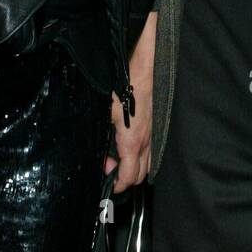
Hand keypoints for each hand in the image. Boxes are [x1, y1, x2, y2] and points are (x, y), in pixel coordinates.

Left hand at [107, 10, 155, 192]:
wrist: (147, 66)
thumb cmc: (126, 85)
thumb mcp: (105, 109)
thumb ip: (99, 132)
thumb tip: (93, 149)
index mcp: (133, 142)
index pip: (128, 177)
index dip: (116, 185)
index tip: (106, 182)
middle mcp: (147, 142)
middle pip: (140, 175)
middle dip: (125, 177)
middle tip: (109, 167)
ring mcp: (155, 133)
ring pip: (149, 162)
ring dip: (134, 165)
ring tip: (119, 157)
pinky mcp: (158, 124)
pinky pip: (153, 148)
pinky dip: (143, 153)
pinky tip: (131, 143)